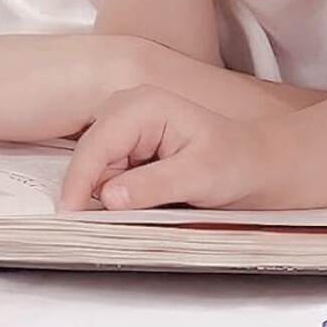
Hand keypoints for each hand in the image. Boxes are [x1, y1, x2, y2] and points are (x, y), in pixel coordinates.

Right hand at [59, 86, 259, 211]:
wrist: (256, 164)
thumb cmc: (237, 163)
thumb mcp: (200, 177)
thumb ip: (153, 185)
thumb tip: (109, 197)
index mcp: (144, 106)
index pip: (96, 146)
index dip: (79, 182)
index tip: (70, 214)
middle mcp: (128, 109)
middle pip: (89, 158)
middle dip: (93, 191)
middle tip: (117, 219)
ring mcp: (126, 128)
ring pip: (96, 170)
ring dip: (107, 195)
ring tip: (150, 206)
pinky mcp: (128, 148)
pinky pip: (107, 176)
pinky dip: (116, 195)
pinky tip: (143, 202)